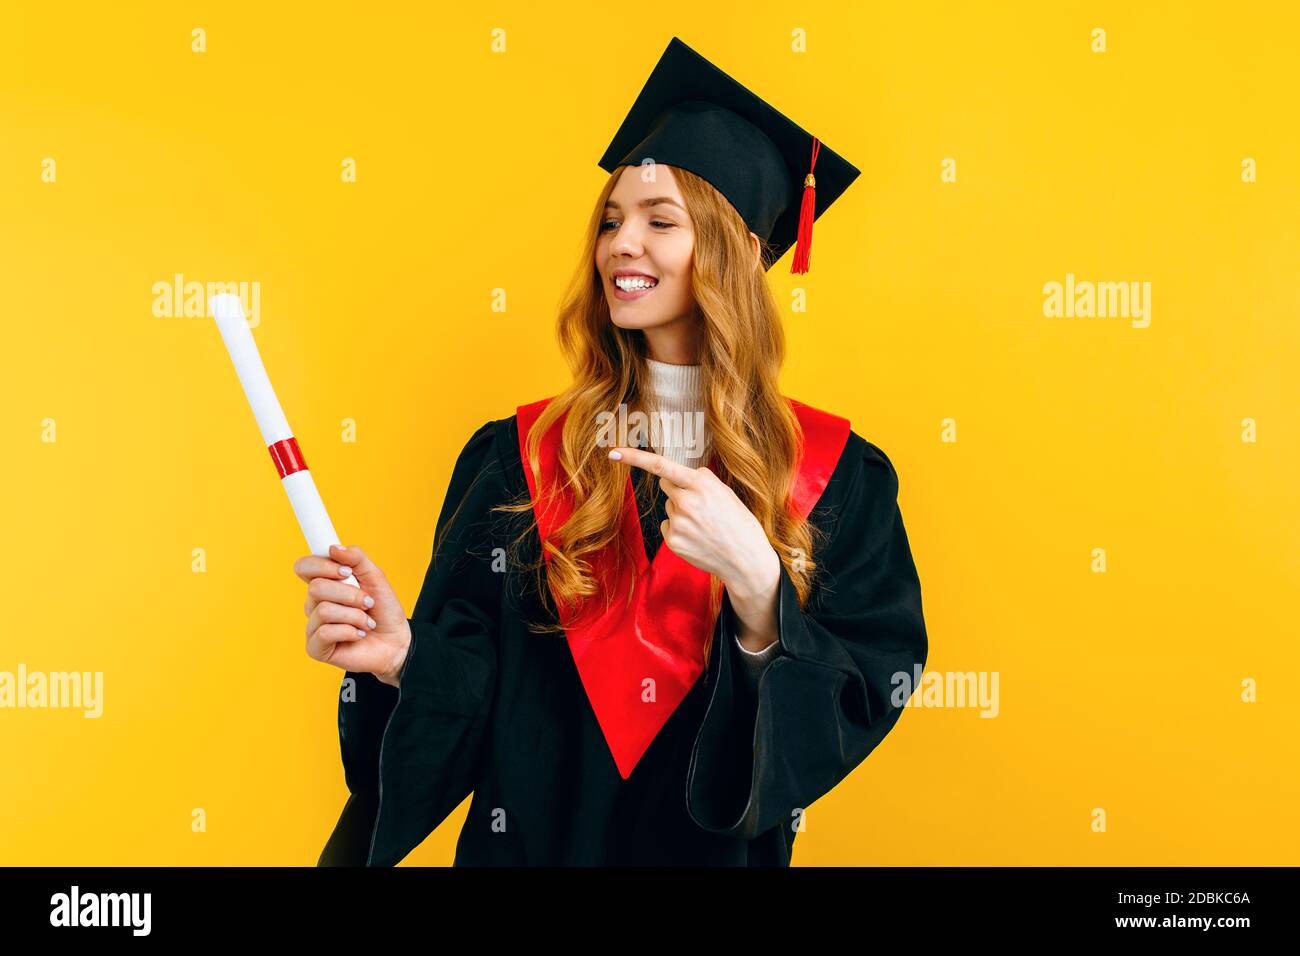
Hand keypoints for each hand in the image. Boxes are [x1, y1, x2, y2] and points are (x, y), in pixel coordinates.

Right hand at [293, 544, 410, 686]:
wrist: (396, 641)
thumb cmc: (383, 610)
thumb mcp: (376, 577)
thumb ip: (356, 558)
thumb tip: (334, 548)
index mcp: (325, 584)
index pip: (304, 567)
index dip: (321, 565)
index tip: (346, 571)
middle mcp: (314, 604)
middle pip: (315, 588)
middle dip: (350, 595)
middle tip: (367, 602)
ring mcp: (313, 626)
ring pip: (323, 610)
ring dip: (354, 615)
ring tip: (366, 622)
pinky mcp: (315, 648)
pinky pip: (325, 633)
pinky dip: (350, 631)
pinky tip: (358, 635)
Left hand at [606, 447, 779, 599]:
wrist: (745, 559)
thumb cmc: (738, 523)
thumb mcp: (726, 492)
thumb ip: (701, 480)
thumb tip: (681, 474)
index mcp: (701, 484)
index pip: (662, 466)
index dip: (634, 458)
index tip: (614, 453)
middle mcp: (686, 502)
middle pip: (666, 485)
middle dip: (678, 490)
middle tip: (701, 505)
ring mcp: (677, 522)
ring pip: (669, 507)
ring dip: (681, 512)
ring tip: (704, 525)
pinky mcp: (672, 540)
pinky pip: (667, 525)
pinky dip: (679, 530)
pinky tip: (697, 537)